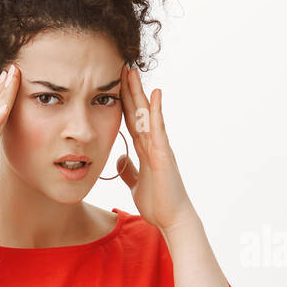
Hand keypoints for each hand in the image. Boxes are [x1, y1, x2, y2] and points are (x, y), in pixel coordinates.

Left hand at [117, 64, 195, 233]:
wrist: (173, 219)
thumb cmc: (159, 204)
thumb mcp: (136, 185)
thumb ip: (129, 170)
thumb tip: (119, 159)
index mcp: (146, 150)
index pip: (130, 120)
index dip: (122, 102)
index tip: (113, 83)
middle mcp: (154, 144)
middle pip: (137, 111)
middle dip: (128, 90)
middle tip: (121, 66)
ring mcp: (160, 147)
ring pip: (146, 114)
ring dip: (139, 93)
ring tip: (132, 72)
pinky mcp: (164, 154)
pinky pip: (158, 129)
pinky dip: (155, 111)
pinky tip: (154, 94)